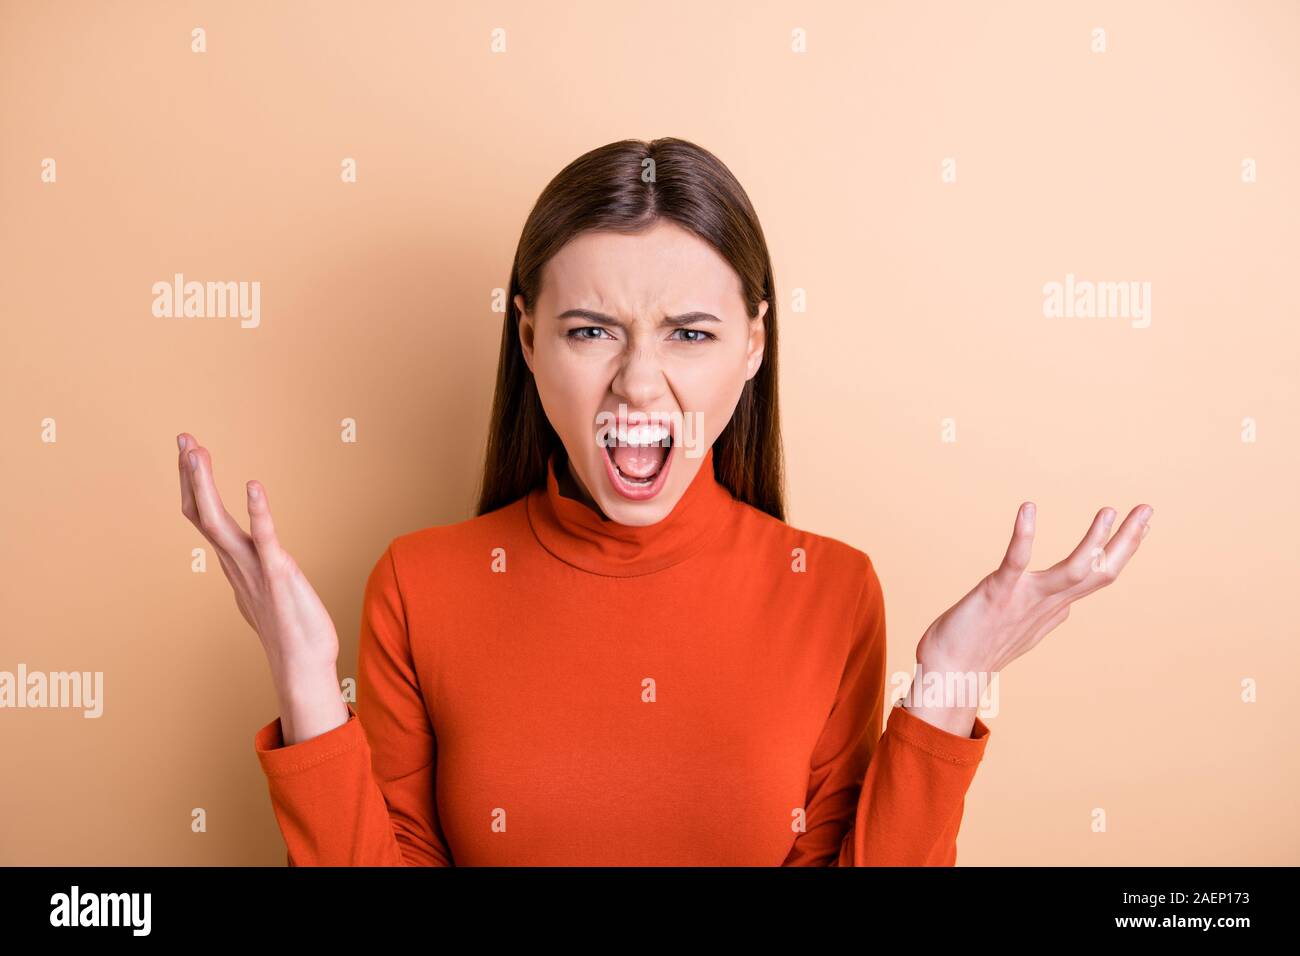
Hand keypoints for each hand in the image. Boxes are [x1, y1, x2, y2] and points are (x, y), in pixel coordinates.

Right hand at [176, 432, 340, 683]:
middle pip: (202, 513)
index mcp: (235, 564)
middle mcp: (237, 565)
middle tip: (184, 438)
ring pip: (220, 523)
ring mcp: (254, 571)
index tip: (189, 451)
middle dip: (192, 475)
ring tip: (198, 452)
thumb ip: (253, 571)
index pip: (204, 517)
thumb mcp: (267, 592)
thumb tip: (244, 560)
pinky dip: (258, 512)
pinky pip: (265, 540)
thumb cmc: (291, 631)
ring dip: (207, 486)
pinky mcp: (278, 577)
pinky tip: (253, 486)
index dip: (194, 484)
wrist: (302, 669)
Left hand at [906, 502, 1152, 728]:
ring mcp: (1025, 600)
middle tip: (1147, 509)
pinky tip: (1028, 508)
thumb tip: (1066, 609)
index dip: (1120, 550)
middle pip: (1099, 572)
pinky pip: (1015, 561)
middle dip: (1126, 541)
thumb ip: (1046, 615)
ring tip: (1110, 510)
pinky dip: (1023, 535)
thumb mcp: (1024, 630)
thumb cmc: (979, 649)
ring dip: (1094, 541)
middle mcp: (1047, 604)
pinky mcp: (997, 594)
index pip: (1097, 575)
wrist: (950, 676)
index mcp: (1053, 607)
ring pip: (1073, 571)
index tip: (1141, 526)